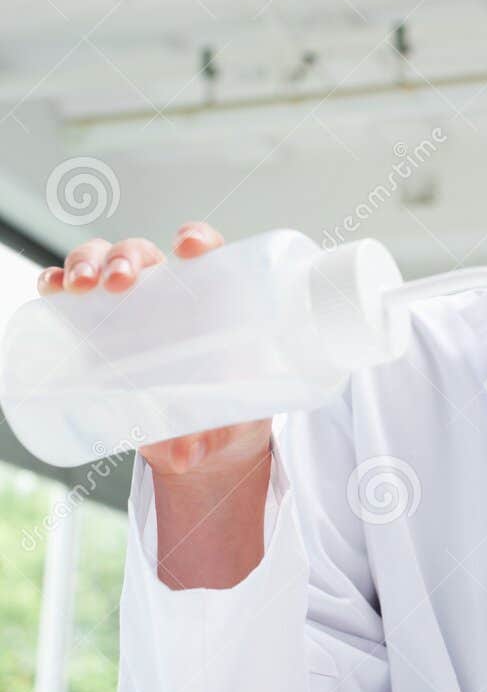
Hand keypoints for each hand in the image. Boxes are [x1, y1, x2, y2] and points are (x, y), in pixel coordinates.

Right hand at [36, 222, 272, 478]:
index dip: (196, 237)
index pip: (207, 252)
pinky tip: (51, 288)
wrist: (200, 438)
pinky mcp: (96, 327)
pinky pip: (71, 292)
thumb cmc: (228, 414)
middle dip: (125, 257)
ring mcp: (127, 307)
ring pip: (102, 263)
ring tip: (80, 284)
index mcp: (212, 301)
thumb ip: (210, 435)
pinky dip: (56, 282)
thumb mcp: (229, 424)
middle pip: (143, 254)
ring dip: (87, 263)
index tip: (186, 247)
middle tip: (119, 282)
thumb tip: (185, 454)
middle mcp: (167, 294)